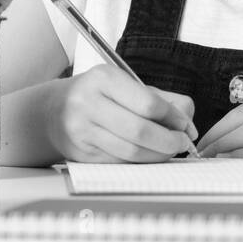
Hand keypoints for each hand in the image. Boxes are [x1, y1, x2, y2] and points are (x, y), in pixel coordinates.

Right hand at [46, 65, 196, 162]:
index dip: (173, 117)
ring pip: (131, 151)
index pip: (148, 103)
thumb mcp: (127, 85)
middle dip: (169, 141)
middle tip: (182, 143)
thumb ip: (162, 98)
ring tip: (169, 150)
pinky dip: (140, 161)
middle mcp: (88, 103)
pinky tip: (148, 154)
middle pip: (140, 131)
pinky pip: (120, 162)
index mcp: (103, 79)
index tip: (186, 125)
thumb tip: (188, 121)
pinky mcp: (81, 154)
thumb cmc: (99, 95)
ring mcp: (82, 131)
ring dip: (158, 155)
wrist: (54, 111)